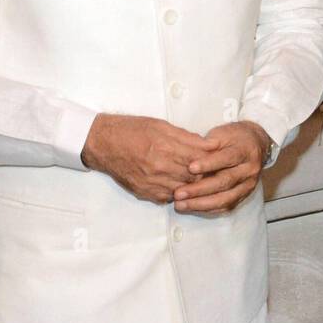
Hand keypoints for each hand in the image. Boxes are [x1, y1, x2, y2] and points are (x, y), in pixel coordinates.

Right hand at [81, 114, 212, 203]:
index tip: (217, 159)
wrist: (105, 144)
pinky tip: (177, 183)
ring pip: (182, 189)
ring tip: (196, 178)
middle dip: (204, 174)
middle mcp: (159, 166)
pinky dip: (175, 191)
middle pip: (193, 177)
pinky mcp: (144, 192)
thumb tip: (207, 144)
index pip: (198, 159)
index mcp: (166, 146)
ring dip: (190, 185)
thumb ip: (186, 137)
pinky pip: (167, 197)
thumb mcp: (161, 125)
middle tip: (211, 170)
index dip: (210, 160)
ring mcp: (151, 182)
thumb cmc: (132, 130)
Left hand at [171, 120, 271, 214]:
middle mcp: (249, 170)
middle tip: (179, 193)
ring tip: (181, 204)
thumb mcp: (223, 133)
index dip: (209, 164)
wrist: (256, 144)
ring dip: (201, 204)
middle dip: (199, 189)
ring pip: (225, 199)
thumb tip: (191, 155)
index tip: (190, 168)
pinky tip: (192, 208)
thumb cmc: (235, 137)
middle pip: (225, 182)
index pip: (227, 158)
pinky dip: (208, 210)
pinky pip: (226, 207)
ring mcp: (247, 185)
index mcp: (245, 150)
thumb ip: (209, 143)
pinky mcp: (243, 196)